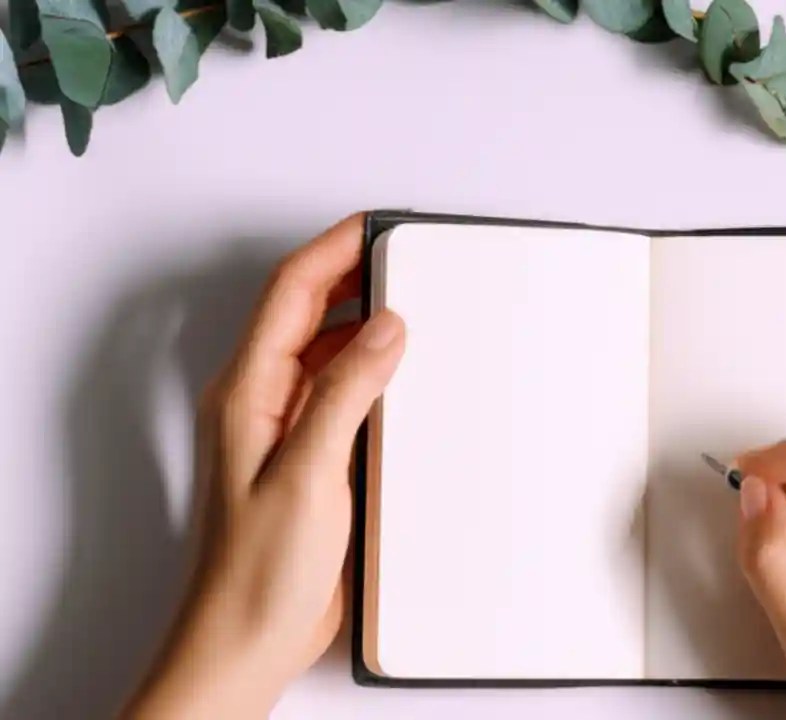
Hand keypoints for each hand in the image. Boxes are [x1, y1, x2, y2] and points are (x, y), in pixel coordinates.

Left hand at [123, 215, 405, 718]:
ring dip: (366, 320)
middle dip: (353, 273)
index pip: (291, 293)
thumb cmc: (260, 570)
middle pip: (306, 310)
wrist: (250, 636)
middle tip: (404, 253)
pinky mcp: (310, 454)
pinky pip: (341, 389)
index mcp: (248, 390)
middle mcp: (262, 398)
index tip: (378, 225)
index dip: (333, 249)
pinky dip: (374, 369)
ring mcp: (285, 426)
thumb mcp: (309, 472)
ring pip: (326, 348)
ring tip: (414, 300)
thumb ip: (344, 393)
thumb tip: (385, 328)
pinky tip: (405, 375)